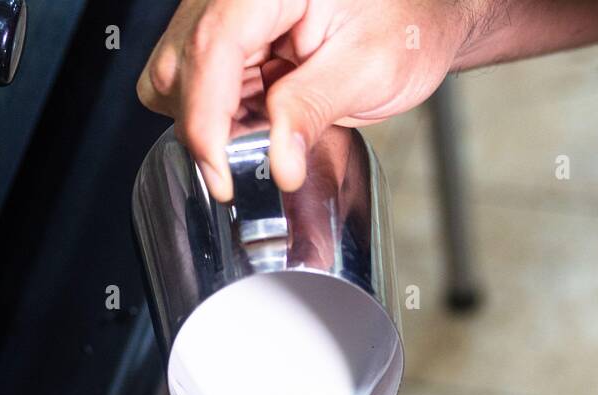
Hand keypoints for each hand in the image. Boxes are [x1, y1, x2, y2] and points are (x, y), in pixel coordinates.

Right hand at [137, 0, 481, 200]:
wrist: (420, 19)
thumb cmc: (406, 25)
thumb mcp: (369, 69)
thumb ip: (312, 110)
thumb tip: (276, 165)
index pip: (212, 48)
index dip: (206, 119)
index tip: (220, 175)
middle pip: (180, 65)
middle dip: (205, 124)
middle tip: (247, 161)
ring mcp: (228, 14)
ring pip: (177, 78)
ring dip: (211, 120)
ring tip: (264, 130)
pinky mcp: (231, 40)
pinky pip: (199, 85)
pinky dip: (223, 115)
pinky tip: (260, 120)